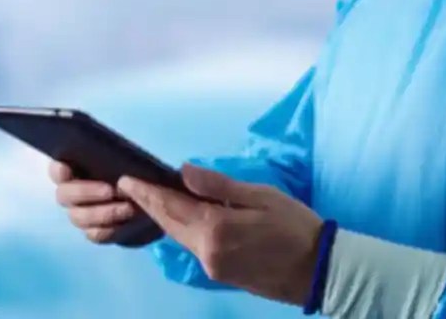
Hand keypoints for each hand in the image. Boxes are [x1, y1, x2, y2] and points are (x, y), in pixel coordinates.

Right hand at [49, 160, 137, 243]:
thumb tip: (121, 176)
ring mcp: (81, 214)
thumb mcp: (129, 161)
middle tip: (110, 190)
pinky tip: (127, 223)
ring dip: (103, 213)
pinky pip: (95, 234)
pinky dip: (111, 229)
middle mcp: (72, 193)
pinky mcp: (95, 231)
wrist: (149, 198)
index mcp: (75, 169)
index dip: (58, 170)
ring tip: (129, 208)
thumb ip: (119, 161)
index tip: (66, 169)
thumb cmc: (135, 172)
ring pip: (79, 217)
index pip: (56, 170)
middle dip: (85, 192)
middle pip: (64, 195)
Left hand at [118, 164, 323, 306]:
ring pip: (179, 237)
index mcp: (216, 228)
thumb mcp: (262, 197)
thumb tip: (184, 172)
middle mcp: (207, 251)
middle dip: (149, 204)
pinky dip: (181, 229)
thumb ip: (219, 186)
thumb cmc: (296, 227)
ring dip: (163, 217)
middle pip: (169, 224)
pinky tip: (180, 217)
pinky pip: (192, 246)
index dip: (147, 193)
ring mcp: (212, 266)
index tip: (127, 180)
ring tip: (150, 198)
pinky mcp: (220, 273)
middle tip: (130, 186)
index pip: (171, 206)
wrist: (319, 270)